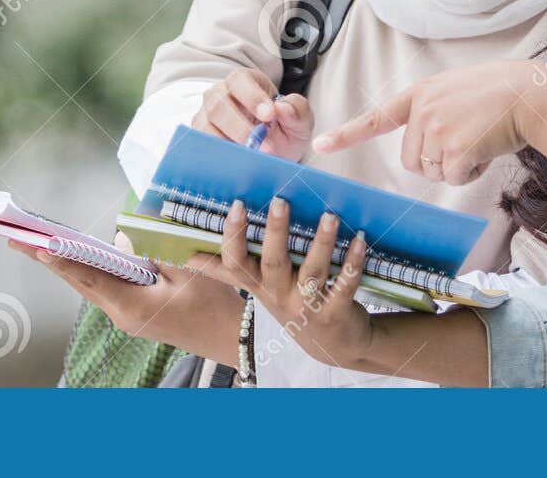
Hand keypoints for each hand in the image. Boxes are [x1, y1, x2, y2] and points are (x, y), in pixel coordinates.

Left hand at [8, 232, 243, 358]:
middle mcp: (122, 314)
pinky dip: (89, 271)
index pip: (90, 277)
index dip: (63, 259)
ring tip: (38, 243)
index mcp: (132, 306)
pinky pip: (106, 288)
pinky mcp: (135, 314)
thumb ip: (151, 254)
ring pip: (90, 285)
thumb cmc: (214, 305)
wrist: (233, 338)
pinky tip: (79, 256)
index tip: (38, 245)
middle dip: (49, 259)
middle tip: (18, 239)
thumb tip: (119, 240)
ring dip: (66, 264)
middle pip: (80, 282)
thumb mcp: (187, 272)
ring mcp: (127, 316)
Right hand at [188, 198, 377, 370]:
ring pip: (312, 273)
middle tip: (279, 200)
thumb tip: (187, 253)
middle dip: (276, 232)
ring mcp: (307, 307)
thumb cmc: (291, 303)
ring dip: (321, 243)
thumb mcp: (258, 289)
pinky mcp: (336, 313)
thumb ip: (227, 269)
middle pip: (274, 264)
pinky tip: (359, 239)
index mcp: (259, 286)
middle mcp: (280, 296)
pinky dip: (352, 262)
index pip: (237, 263)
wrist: (333, 345)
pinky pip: (345, 285)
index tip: (236, 205)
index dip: (234, 236)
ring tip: (329, 215)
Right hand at [196, 68, 313, 160]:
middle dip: (240, 126)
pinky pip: (202, 147)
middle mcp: (220, 95)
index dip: (252, 97)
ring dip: (228, 144)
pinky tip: (236, 164)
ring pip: (205, 126)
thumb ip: (297, 110)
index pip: (240, 81)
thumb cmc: (284, 127)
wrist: (275, 150)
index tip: (269, 115)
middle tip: (263, 145)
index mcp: (244, 81)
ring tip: (252, 158)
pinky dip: (218, 156)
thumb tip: (281, 108)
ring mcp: (207, 116)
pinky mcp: (201, 138)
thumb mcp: (300, 118)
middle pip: (218, 104)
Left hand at [311, 58, 546, 184]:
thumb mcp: (455, 90)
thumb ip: (433, 112)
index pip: (377, 118)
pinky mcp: (453, 148)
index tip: (320, 145)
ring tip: (478, 139)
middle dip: (436, 162)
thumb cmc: (499, 94)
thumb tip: (429, 153)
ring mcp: (436, 128)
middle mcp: (422, 111)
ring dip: (456, 167)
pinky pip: (453, 178)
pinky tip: (486, 149)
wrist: (527, 94)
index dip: (347, 134)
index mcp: (420, 94)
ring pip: (432, 172)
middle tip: (465, 141)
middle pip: (412, 160)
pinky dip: (471, 173)